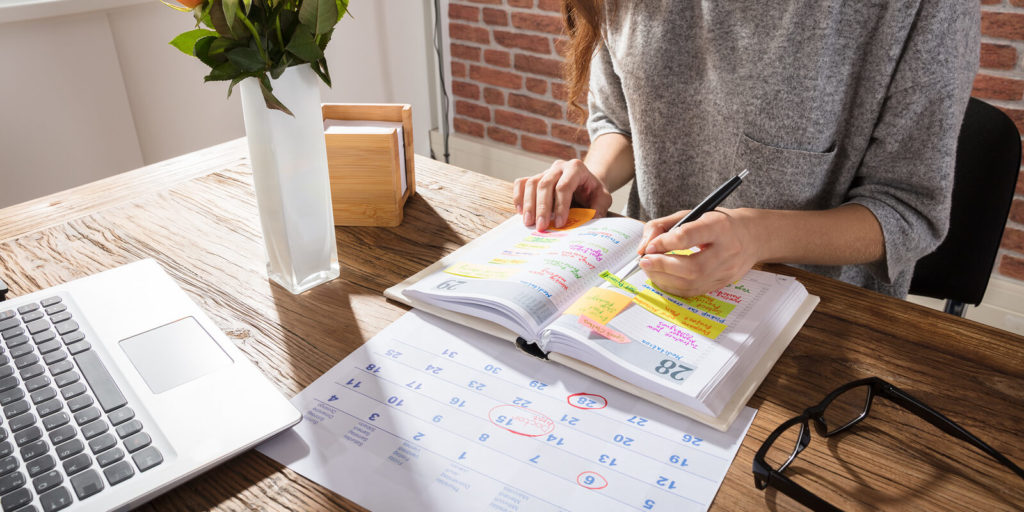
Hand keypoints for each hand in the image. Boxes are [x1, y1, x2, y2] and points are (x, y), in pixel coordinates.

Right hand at [512, 159, 612, 230]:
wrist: (586, 183)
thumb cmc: (593, 191)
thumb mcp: (603, 198)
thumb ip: (599, 208)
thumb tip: (591, 220)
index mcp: (576, 168)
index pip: (564, 186)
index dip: (560, 206)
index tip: (560, 223)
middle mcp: (559, 167)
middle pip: (545, 184)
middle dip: (542, 207)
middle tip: (541, 226)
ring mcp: (545, 171)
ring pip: (531, 183)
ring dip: (528, 204)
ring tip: (529, 223)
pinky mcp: (536, 178)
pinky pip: (521, 183)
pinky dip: (518, 196)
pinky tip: (521, 212)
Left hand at [637, 208, 760, 296]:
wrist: (752, 236)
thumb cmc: (717, 223)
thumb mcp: (692, 214)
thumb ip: (663, 226)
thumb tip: (644, 247)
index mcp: (720, 226)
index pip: (689, 236)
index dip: (665, 243)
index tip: (649, 247)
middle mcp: (727, 250)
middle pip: (692, 267)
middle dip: (662, 266)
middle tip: (644, 262)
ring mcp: (727, 271)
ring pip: (692, 283)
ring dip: (664, 278)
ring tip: (650, 269)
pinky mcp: (723, 283)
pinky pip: (694, 291)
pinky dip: (673, 287)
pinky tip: (662, 278)